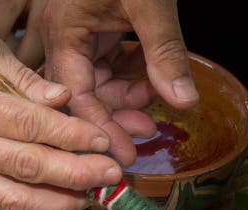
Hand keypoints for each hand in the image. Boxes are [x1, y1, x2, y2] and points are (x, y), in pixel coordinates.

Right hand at [0, 33, 122, 209]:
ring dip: (63, 200)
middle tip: (112, 173)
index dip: (69, 134)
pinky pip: (7, 203)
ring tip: (97, 194)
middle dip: (77, 172)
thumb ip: (23, 75)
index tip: (102, 140)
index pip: (27, 124)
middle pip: (28, 166)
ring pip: (18, 198)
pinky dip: (42, 206)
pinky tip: (70, 199)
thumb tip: (62, 99)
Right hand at [41, 0, 198, 164]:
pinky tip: (155, 82)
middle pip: (84, 95)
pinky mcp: (96, 28)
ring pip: (99, 83)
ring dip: (128, 99)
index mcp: (64, 32)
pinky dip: (133, 77)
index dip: (102, 130)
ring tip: (156, 109)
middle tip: (146, 135)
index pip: (77, 97)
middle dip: (116, 118)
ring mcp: (79, 33)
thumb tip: (184, 101)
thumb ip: (165, 53)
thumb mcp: (151, 4)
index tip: (125, 155)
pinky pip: (109, 65)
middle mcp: (64, 36)